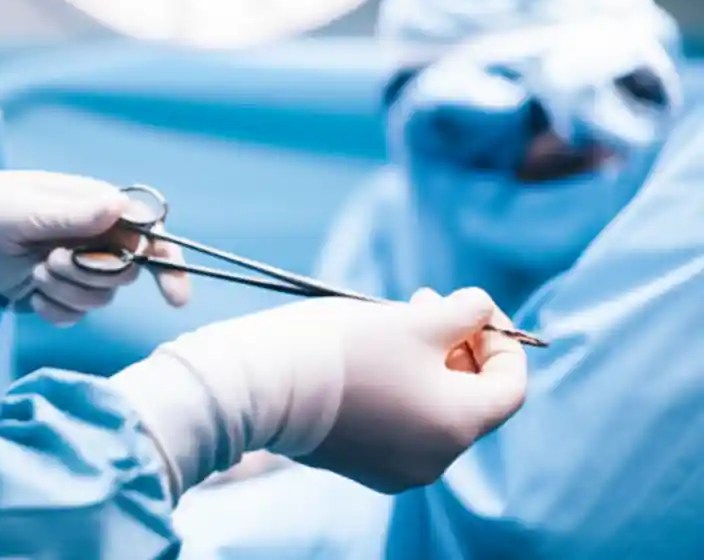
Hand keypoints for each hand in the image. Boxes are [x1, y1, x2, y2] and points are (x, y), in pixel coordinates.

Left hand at [0, 149, 190, 324]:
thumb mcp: (28, 210)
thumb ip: (73, 215)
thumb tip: (118, 207)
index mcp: (99, 208)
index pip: (149, 237)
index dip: (170, 265)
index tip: (175, 298)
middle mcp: (95, 238)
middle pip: (126, 275)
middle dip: (90, 276)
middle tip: (50, 260)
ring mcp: (77, 267)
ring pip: (100, 300)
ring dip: (66, 292)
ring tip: (35, 271)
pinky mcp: (57, 292)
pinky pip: (73, 316)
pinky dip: (52, 310)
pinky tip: (30, 292)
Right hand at [296, 288, 527, 492]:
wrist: (261, 385)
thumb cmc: (344, 348)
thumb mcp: (415, 318)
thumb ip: (464, 312)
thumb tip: (481, 309)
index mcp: (458, 424)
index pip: (510, 385)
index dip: (501, 339)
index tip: (472, 306)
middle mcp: (436, 459)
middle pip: (471, 399)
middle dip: (459, 346)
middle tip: (427, 303)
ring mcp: (397, 468)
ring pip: (434, 412)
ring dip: (429, 366)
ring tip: (395, 325)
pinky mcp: (361, 465)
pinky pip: (400, 427)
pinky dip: (399, 392)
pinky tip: (370, 360)